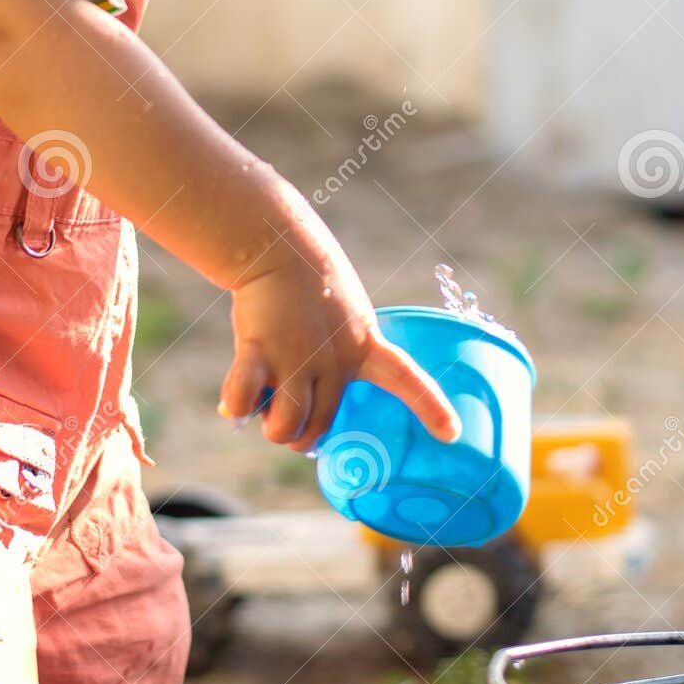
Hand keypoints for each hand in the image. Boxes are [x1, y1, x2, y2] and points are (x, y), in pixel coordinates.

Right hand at [218, 243, 460, 453]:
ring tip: (262, 403)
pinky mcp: (259, 351)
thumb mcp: (343, 322)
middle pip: (317, 429)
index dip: (430, 408)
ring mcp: (297, 357)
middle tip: (282, 409)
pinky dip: (237, 406)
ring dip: (269, 424)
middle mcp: (335, 359)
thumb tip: (273, 413)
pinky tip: (232, 403)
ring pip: (285, 427)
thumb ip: (328, 366)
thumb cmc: (310, 288)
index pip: (407, 379)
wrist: (280, 249)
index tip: (452, 434)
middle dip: (296, 433)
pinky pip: (244, 401)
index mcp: (364, 347)